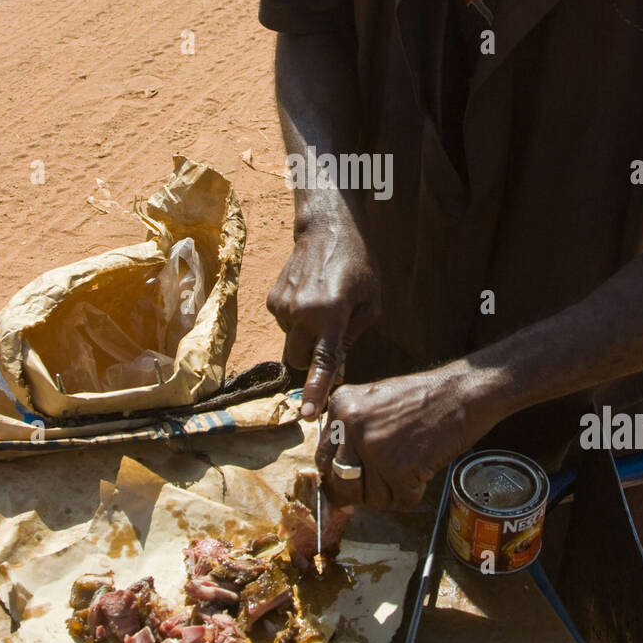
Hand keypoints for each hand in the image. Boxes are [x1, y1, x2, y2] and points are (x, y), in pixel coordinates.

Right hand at [267, 214, 379, 418]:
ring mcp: (282, 306)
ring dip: (306, 334)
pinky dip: (297, 320)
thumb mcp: (371, 303)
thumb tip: (336, 371)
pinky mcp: (272, 300)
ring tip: (323, 304)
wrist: (326, 228)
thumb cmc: (358, 265)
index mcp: (331, 314)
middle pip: (297, 360)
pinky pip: (285, 325)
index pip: (321, 362)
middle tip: (328, 340)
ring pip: (291, 341)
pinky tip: (310, 297)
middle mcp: (301, 312)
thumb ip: (352, 339)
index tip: (308, 414)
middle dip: (309, 360)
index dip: (315, 390)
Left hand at [316, 364, 502, 512]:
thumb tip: (337, 491)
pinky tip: (422, 471)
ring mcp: (375, 448)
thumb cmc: (422, 399)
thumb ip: (351, 437)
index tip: (349, 485)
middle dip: (360, 493)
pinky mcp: (400, 469)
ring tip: (408, 468)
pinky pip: (401, 502)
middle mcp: (351, 426)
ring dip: (391, 493)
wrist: (460, 393)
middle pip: (342, 484)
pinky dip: (413, 494)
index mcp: (340, 406)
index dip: (336, 478)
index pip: (322, 458)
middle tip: (381, 485)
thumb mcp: (373, 403)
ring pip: (371, 499)